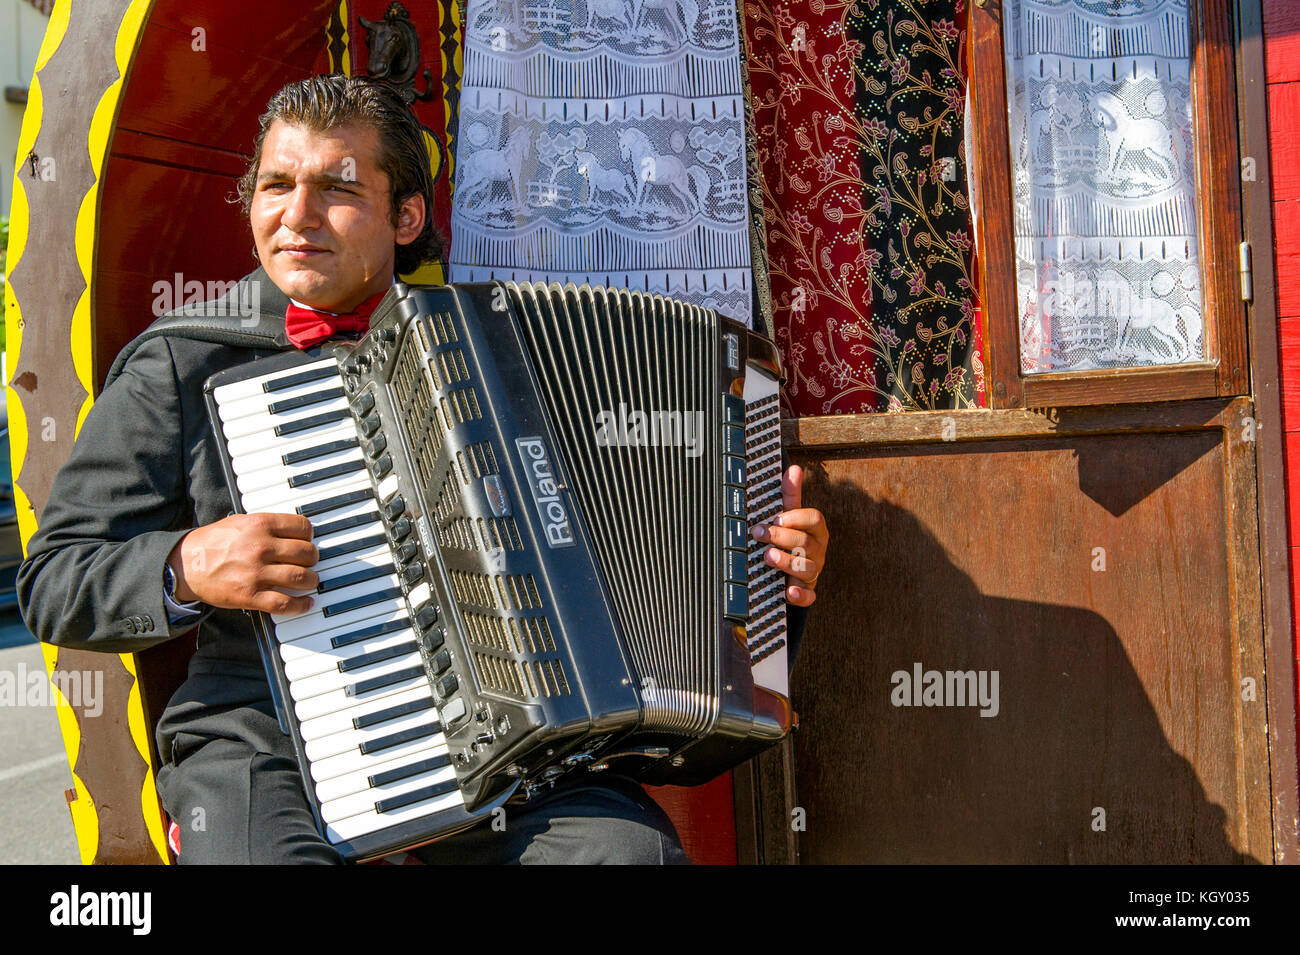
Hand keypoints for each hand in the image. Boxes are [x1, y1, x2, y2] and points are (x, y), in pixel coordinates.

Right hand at [167, 513, 318, 614]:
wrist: (184, 565)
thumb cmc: (212, 543)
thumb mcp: (240, 522)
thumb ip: (267, 525)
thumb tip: (293, 531)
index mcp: (259, 525)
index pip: (302, 528)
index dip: (309, 536)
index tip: (307, 541)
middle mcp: (261, 547)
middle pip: (306, 553)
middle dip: (312, 559)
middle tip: (309, 562)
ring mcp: (256, 573)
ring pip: (301, 577)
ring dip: (311, 581)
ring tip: (310, 581)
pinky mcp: (250, 596)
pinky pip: (284, 603)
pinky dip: (300, 605)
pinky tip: (306, 603)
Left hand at [751, 464, 826, 608]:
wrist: (787, 569)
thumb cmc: (788, 538)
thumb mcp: (788, 516)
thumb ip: (790, 495)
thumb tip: (793, 468)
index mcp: (816, 530)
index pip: (815, 519)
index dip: (795, 518)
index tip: (776, 518)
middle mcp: (818, 550)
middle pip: (805, 542)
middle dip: (781, 537)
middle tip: (758, 534)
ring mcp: (814, 571)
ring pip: (806, 567)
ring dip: (786, 562)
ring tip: (767, 557)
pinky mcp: (807, 591)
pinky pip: (809, 595)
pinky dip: (800, 595)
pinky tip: (788, 590)